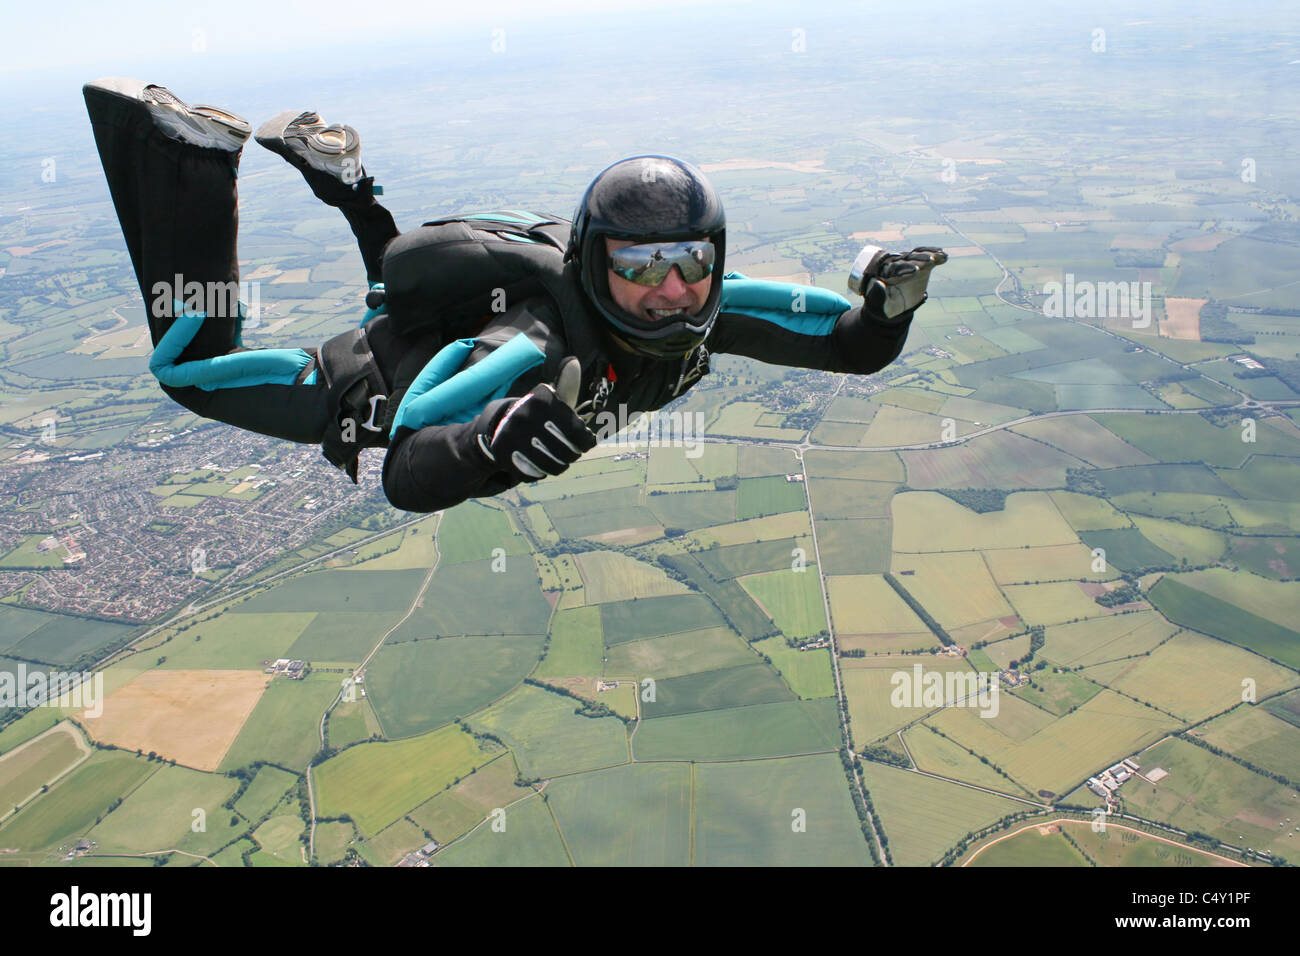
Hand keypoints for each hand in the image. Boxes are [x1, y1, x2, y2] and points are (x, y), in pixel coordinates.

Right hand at [477, 378, 596, 480]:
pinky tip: (538, 463)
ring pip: (554, 466)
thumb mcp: (551, 399)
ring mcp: (513, 437)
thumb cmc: (538, 414)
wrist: (501, 426)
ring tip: (556, 459)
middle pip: (568, 452)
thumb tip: (573, 362)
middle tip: (568, 451)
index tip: (583, 440)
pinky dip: (540, 472)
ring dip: (559, 465)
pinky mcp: (505, 455)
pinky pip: (536, 474)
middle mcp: (525, 417)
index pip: (580, 434)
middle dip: (571, 454)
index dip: (585, 441)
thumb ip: (566, 386)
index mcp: (541, 401)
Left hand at [849, 245, 947, 320]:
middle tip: (930, 261)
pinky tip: (944, 257)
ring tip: (938, 258)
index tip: (915, 270)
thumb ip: (878, 294)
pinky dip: (936, 257)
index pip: (895, 267)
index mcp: (885, 271)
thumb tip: (878, 283)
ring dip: (928, 256)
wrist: (896, 305)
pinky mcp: (920, 264)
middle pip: (908, 259)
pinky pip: (928, 259)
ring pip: (918, 256)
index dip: (905, 268)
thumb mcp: (881, 303)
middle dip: (919, 260)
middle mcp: (897, 263)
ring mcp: (909, 262)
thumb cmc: (885, 305)